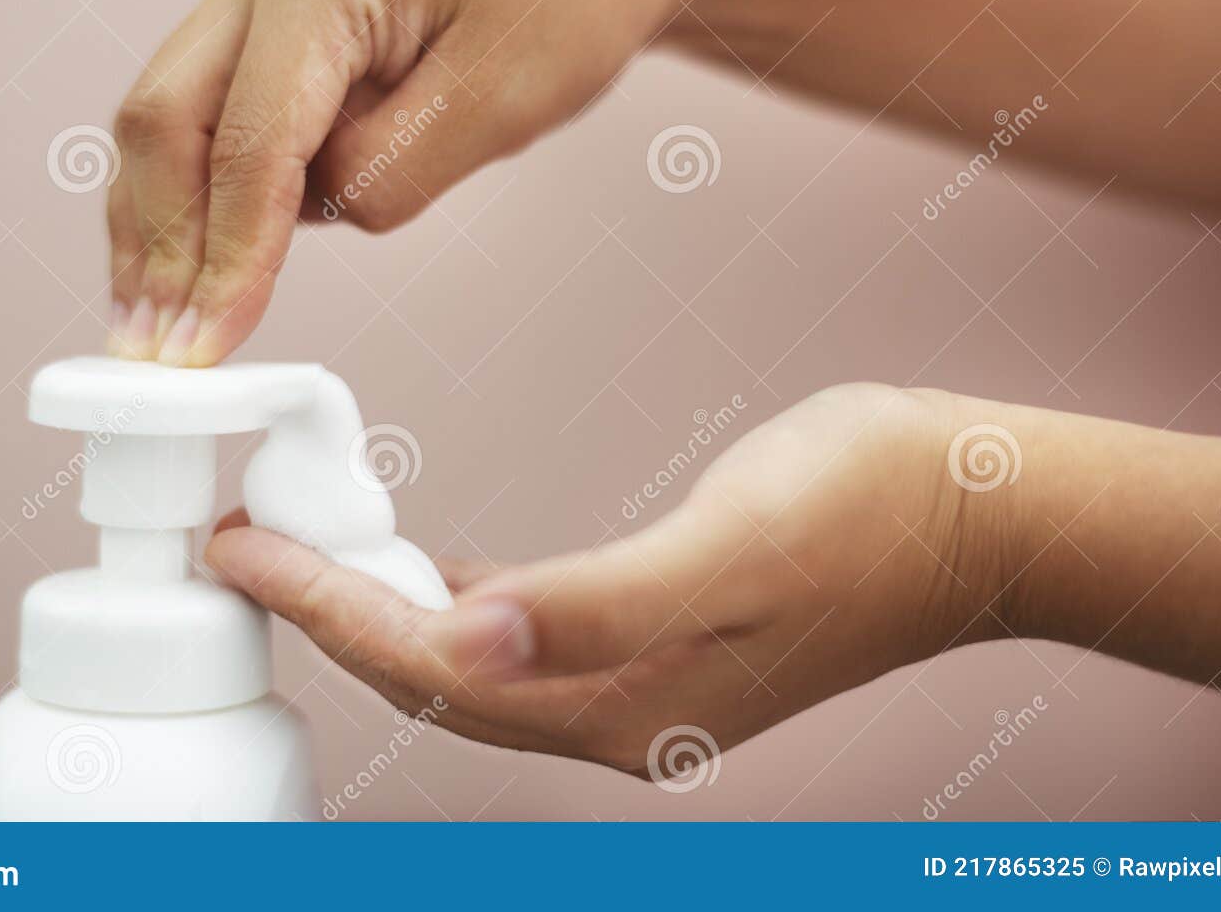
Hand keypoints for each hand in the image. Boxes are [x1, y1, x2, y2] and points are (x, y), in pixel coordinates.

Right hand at [106, 0, 726, 365]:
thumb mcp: (498, 104)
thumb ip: (388, 174)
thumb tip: (312, 216)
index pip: (245, 145)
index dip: (223, 259)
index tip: (203, 348)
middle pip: (164, 121)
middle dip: (156, 242)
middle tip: (151, 349)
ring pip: (174, 120)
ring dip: (163, 222)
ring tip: (157, 324)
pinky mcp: (285, 25)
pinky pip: (219, 115)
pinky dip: (205, 191)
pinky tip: (205, 263)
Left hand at [204, 383, 1001, 774]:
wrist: (978, 514)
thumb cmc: (871, 509)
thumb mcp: (738, 544)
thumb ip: (602, 604)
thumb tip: (471, 638)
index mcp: (627, 702)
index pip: (435, 670)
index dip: (328, 611)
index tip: (243, 548)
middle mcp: (619, 711)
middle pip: (436, 678)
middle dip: (330, 616)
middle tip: (247, 541)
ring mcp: (639, 682)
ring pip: (470, 662)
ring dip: (381, 609)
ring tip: (307, 544)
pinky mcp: (656, 639)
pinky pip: (520, 633)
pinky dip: (452, 600)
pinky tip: (422, 564)